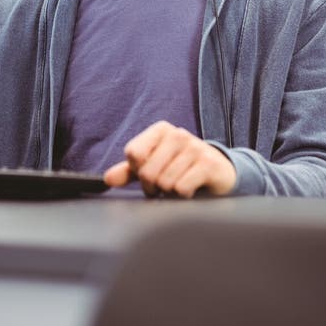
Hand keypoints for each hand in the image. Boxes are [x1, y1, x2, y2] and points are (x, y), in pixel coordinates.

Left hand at [104, 121, 235, 197]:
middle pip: (147, 171)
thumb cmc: (180, 167)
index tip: (149, 171)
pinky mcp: (208, 164)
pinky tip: (191, 188)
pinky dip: (183, 195)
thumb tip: (107, 179)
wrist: (218, 172)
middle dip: (153, 186)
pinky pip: (182, 188)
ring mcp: (195, 147)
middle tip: (164, 184)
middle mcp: (177, 134)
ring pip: (165, 182)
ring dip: (169, 191)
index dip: (138, 170)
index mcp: (160, 130)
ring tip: (179, 184)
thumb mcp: (153, 166)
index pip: (133, 153)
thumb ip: (128, 171)